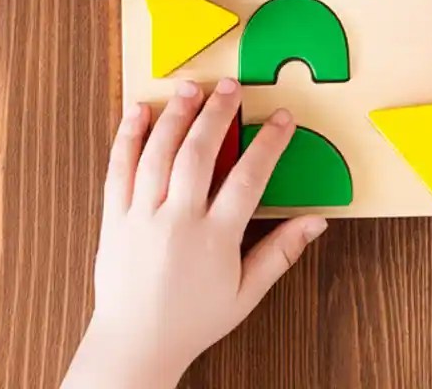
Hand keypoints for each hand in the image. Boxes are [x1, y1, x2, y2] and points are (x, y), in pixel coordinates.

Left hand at [62, 79, 327, 388]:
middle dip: (218, 114)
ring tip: (192, 88)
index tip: (282, 119)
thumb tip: (316, 222)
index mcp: (214, 239)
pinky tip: (139, 112)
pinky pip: (119, 169)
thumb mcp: (246, 293)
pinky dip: (128, 137)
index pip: (248, 178)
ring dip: (176, 116)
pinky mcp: (115, 218)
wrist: (135, 344)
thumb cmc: (192, 321)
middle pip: (199, 153)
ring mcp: (142, 217)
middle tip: (232, 87)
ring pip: (158, 153)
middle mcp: (176, 222)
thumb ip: (280, 252)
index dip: (269, 143)